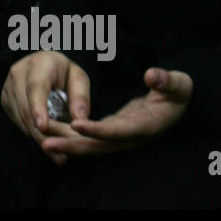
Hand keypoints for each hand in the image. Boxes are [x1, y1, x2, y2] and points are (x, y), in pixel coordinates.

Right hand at [0, 50, 91, 165]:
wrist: (43, 66)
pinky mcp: (5, 100)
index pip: (36, 87)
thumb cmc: (63, 73)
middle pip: (27, 108)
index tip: (43, 127)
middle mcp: (18, 73)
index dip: (38, 107)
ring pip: (21, 119)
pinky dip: (32, 134)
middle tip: (62, 156)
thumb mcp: (78, 78)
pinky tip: (47, 142)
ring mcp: (8, 87)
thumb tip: (79, 120)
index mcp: (39, 64)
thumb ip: (81, 97)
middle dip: (43, 134)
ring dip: (39, 138)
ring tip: (58, 155)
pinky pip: (18, 122)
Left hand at [40, 67, 193, 159]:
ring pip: (90, 145)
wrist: (180, 105)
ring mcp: (121, 137)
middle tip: (45, 141)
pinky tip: (51, 133)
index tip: (77, 124)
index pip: (118, 131)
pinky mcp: (113, 133)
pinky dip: (71, 138)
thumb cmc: (178, 93)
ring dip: (66, 142)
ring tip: (40, 138)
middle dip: (72, 144)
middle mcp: (131, 137)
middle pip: (98, 146)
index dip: (98, 130)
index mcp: (145, 126)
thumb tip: (153, 74)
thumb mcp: (178, 85)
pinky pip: (90, 140)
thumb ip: (167, 81)